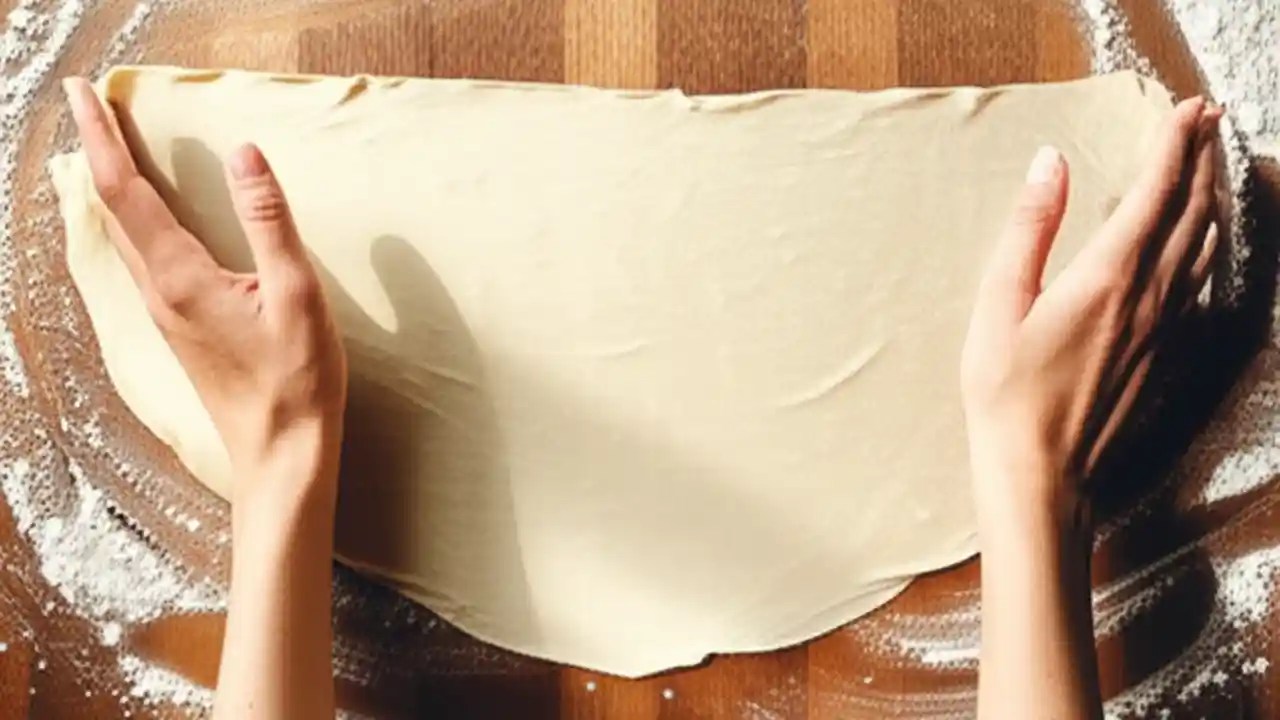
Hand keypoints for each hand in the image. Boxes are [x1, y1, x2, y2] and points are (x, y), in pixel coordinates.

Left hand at [63, 77, 347, 493]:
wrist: (281, 452)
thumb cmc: (296, 380)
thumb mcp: (297, 294)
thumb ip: (269, 221)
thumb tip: (244, 153)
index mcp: (181, 278)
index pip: (123, 190)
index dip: (101, 136)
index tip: (84, 91)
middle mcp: (160, 292)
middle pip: (111, 207)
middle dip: (97, 149)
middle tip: (89, 104)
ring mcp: (166, 312)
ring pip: (122, 233)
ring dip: (110, 183)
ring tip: (108, 146)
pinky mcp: (180, 325)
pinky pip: (141, 255)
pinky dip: (131, 216)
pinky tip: (144, 216)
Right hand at [961, 97, 1221, 522]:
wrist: (1042, 471)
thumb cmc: (1007, 392)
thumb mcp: (999, 303)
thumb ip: (1029, 228)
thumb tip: (1049, 162)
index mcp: (1108, 277)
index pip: (1155, 192)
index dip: (1174, 144)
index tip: (1186, 107)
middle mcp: (1151, 297)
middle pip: (1193, 211)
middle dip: (1202, 158)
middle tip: (1207, 120)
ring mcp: (1167, 327)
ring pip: (1206, 246)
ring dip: (1210, 197)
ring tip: (1208, 166)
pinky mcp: (1168, 352)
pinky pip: (1201, 281)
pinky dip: (1206, 243)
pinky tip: (1198, 240)